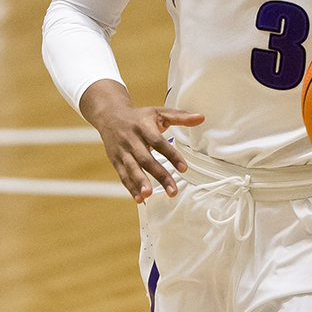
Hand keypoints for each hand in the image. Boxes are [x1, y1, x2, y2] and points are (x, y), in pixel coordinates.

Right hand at [80, 80, 199, 202]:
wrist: (110, 115)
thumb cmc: (139, 116)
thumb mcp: (159, 112)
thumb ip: (180, 116)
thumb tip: (201, 118)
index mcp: (144, 126)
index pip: (158, 142)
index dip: (171, 155)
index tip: (184, 168)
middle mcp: (132, 139)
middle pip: (146, 159)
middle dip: (159, 175)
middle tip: (173, 190)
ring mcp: (122, 151)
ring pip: (131, 169)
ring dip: (140, 183)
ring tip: (149, 195)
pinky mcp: (116, 160)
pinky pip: (123, 176)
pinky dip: (130, 188)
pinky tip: (139, 199)